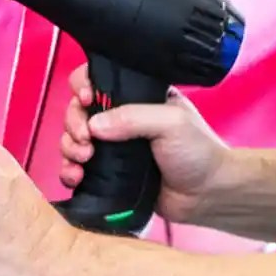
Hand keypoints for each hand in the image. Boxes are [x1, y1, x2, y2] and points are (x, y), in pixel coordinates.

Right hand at [60, 65, 230, 223]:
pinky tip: (76, 177)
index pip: (98, 80)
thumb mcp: (171, 122)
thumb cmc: (198, 152)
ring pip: (72, 139)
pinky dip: (68, 171)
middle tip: (86, 139)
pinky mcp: (105, 173)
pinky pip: (75, 167)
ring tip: (84, 159)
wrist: (207, 195)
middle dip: (74, 123)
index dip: (83, 87)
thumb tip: (94, 125)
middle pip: (78, 111)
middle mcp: (119, 119)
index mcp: (136, 97)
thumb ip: (133, 117)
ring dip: (69, 147)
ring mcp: (110, 147)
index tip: (86, 100)